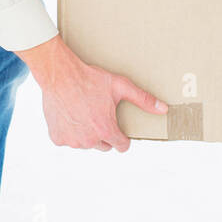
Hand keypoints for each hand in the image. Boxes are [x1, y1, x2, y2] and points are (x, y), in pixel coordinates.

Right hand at [15, 35, 166, 151]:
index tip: (118, 128)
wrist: (59, 75)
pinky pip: (68, 140)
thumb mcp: (120, 86)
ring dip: (86, 133)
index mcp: (106, 130)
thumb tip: (163, 109)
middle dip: (103, 134)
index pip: (121, 146)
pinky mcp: (57, 138)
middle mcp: (89, 140)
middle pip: (104, 146)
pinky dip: (69, 131)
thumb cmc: (89, 79)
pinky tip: (70, 115)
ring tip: (83, 112)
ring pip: (85, 144)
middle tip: (98, 114)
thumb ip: (143, 100)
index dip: (122, 137)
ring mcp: (72, 141)